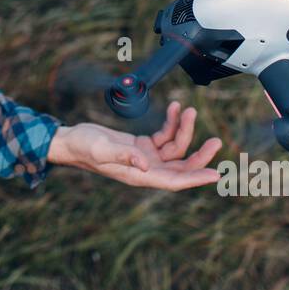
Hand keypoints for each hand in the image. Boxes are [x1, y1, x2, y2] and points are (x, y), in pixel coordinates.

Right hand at [47, 101, 221, 189]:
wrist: (72, 140)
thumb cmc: (83, 147)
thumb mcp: (101, 149)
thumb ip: (123, 156)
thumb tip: (146, 165)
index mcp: (139, 175)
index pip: (174, 181)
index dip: (195, 178)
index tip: (215, 175)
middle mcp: (146, 169)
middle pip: (181, 166)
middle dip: (199, 154)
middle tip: (216, 141)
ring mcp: (145, 157)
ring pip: (175, 148)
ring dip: (183, 129)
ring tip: (187, 109)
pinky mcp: (142, 146)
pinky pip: (164, 136)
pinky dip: (171, 123)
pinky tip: (174, 108)